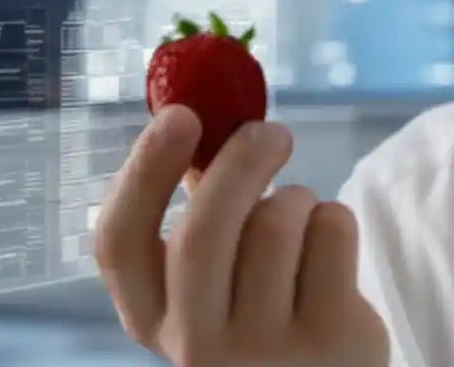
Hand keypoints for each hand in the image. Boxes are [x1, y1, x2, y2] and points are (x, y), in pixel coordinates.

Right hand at [95, 105, 389, 366]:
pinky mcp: (328, 339)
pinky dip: (334, 219)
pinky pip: (331, 235)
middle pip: (202, 233)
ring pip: (275, 226)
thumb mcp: (214, 277)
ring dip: (295, 198)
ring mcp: (262, 350)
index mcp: (151, 317)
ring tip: (300, 217)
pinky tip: (329, 248)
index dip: (145, 170)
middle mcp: (195, 344)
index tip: (181, 114)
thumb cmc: (263, 307)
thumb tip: (198, 110)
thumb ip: (199, 208)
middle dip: (238, 164)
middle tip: (270, 132)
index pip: (119, 243)